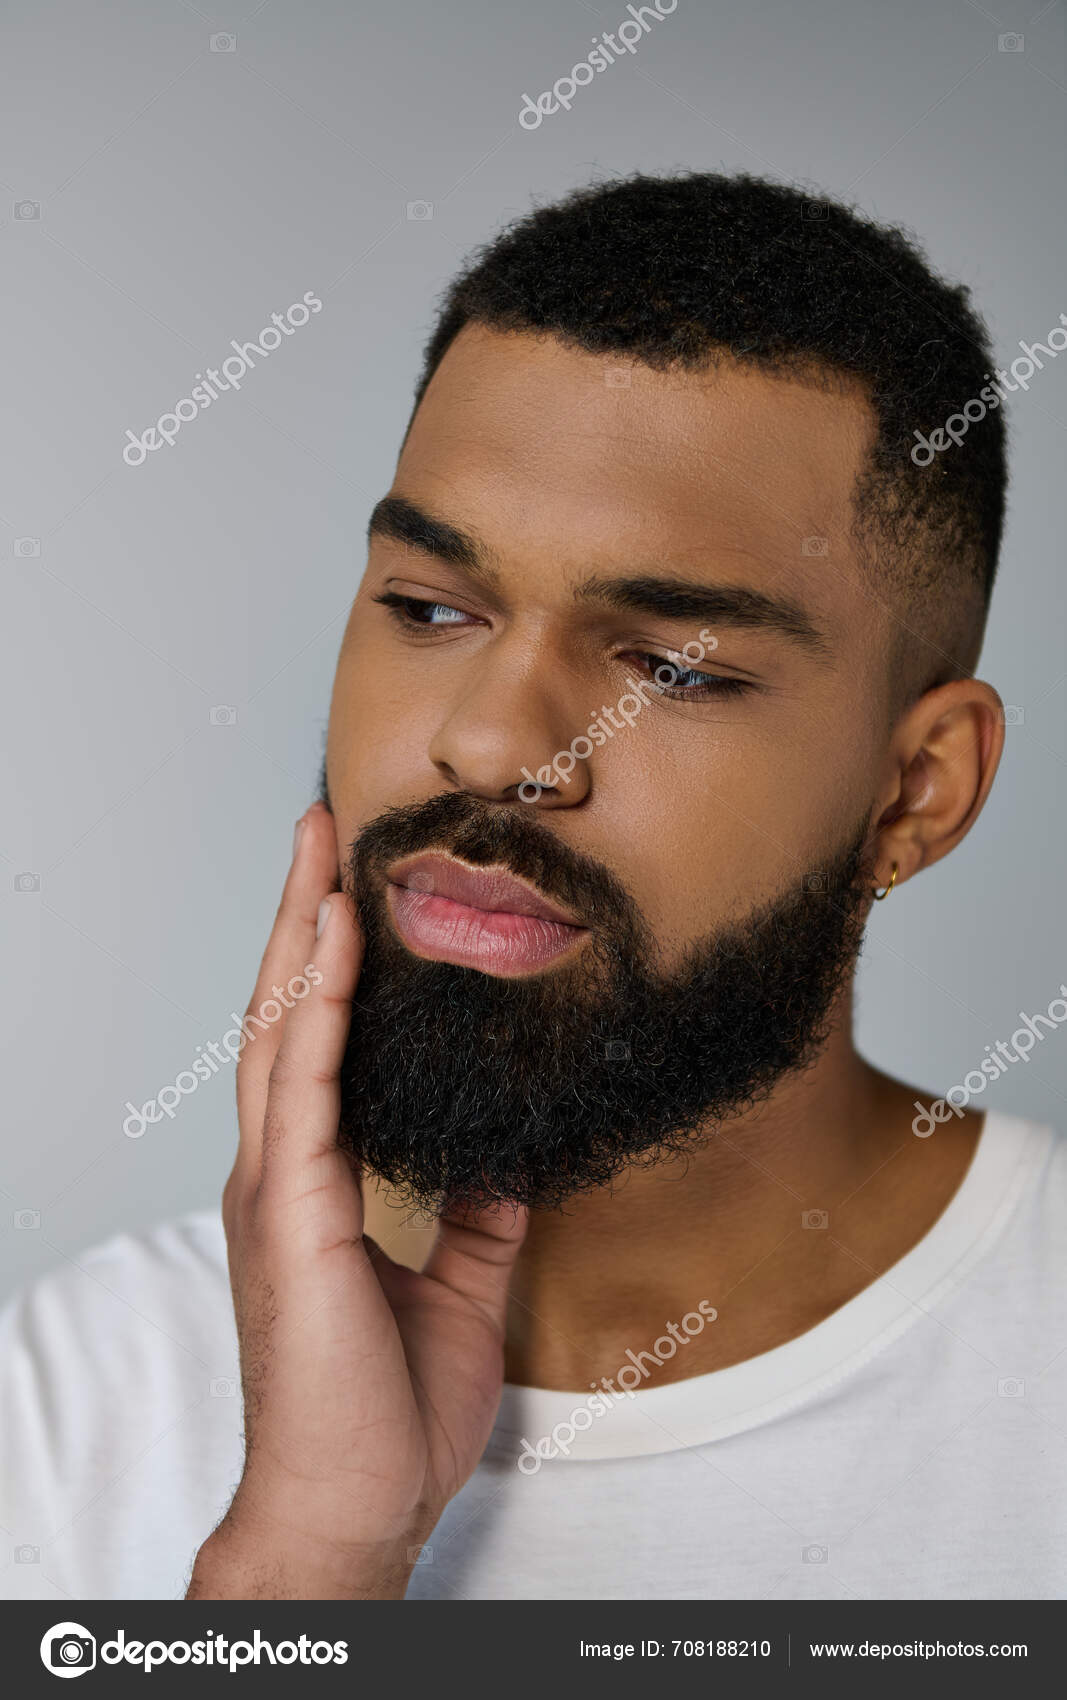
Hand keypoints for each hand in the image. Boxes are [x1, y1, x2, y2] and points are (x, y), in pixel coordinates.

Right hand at [187, 801, 527, 1598]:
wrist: (353, 1507)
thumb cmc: (384, 1409)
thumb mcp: (457, 1286)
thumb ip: (476, 1212)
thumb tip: (512, 1149)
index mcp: (314, 1182)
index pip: (318, 1046)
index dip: (330, 962)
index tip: (354, 885)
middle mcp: (283, 1168)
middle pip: (285, 1013)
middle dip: (304, 916)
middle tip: (324, 830)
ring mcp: (277, 1185)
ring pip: (282, 1027)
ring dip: (302, 931)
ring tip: (320, 847)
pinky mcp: (292, 1210)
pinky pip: (306, 1084)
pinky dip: (318, 1004)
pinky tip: (336, 941)